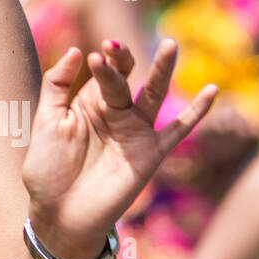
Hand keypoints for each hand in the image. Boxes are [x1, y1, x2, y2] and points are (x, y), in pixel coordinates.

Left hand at [22, 38, 216, 258]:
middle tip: (114, 46)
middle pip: (127, 78)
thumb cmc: (48, 168)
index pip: (104, 71)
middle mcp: (115, 113)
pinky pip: (179, 131)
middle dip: (123, 60)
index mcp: (89, 102)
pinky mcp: (151, 154)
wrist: (59, 213)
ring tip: (171, 45)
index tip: (96, 53)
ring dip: (163, 71)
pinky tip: (212, 91)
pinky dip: (197, 112)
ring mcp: (135, 132)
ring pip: (154, 95)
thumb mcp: (47, 120)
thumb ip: (57, 84)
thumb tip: (75, 49)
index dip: (104, 60)